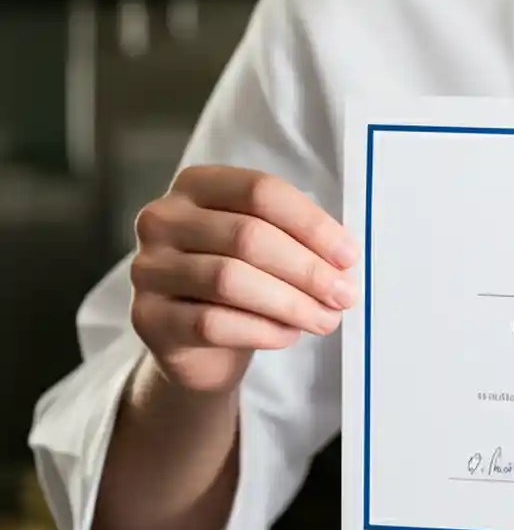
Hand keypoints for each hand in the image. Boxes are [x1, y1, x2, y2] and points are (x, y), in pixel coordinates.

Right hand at [130, 166, 356, 392]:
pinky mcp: (147, 317)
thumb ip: (300, 241)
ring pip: (230, 280)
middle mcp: (163, 219)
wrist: (200, 344)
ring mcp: (148, 268)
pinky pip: (213, 323)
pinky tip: (289, 335)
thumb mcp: (269, 248)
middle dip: (307, 269)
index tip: (349, 257)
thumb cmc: (243, 282)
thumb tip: (343, 260)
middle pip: (248, 236)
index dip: (311, 224)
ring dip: (290, 303)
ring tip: (326, 319)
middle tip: (344, 295)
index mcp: (196, 185)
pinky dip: (262, 330)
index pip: (260, 191)